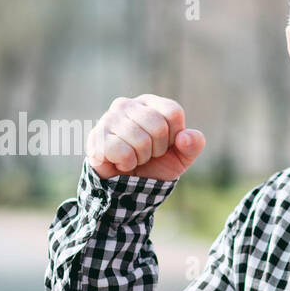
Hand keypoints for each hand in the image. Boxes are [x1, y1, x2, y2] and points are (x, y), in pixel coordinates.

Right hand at [86, 94, 205, 181]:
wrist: (126, 187)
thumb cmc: (154, 166)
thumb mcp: (181, 157)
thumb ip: (193, 145)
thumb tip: (185, 137)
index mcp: (150, 103)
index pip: (173, 112)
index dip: (174, 136)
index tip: (165, 145)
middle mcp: (127, 104)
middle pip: (158, 127)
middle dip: (157, 149)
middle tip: (147, 154)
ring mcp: (109, 118)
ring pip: (140, 140)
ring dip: (141, 158)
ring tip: (133, 158)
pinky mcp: (97, 136)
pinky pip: (122, 152)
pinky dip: (126, 163)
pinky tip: (120, 163)